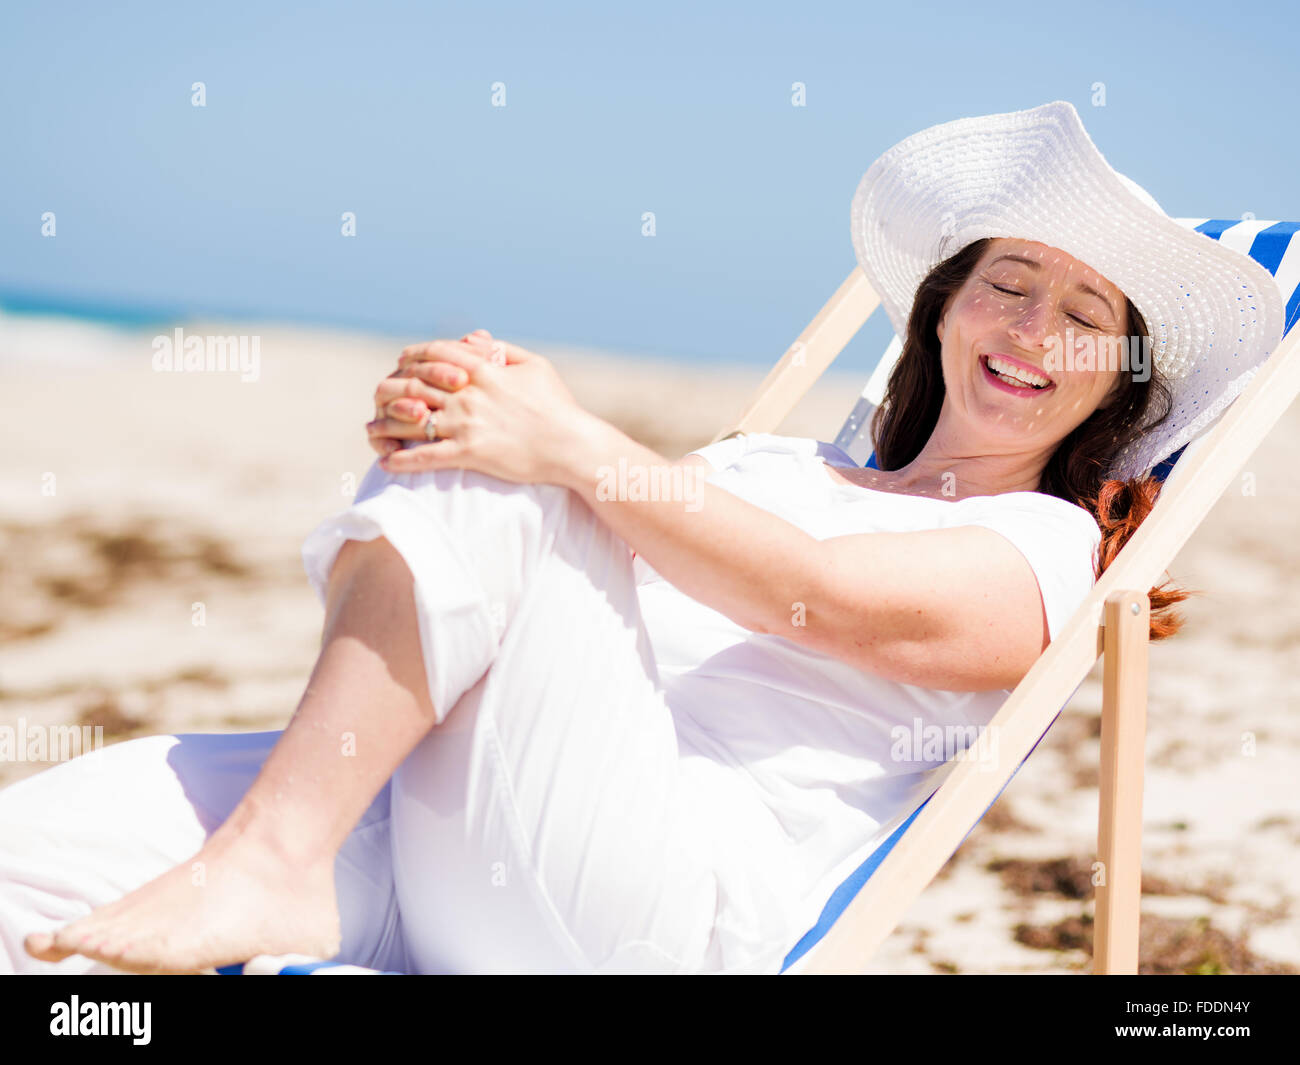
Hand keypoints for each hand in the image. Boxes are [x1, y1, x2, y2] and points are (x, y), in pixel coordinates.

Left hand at [373, 334, 596, 486]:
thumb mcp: (535, 366)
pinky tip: (386, 463)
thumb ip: (503, 349)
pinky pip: (425, 457)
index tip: (401, 362)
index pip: (433, 353)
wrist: (572, 446)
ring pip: (411, 421)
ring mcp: (466, 424)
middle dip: (390, 390)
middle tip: (379, 397)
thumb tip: (476, 338)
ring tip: (372, 431)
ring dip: (386, 425)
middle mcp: (468, 394)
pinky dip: (402, 460)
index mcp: (483, 369)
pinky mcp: (469, 453)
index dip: (412, 356)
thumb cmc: (559, 406)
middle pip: (412, 384)